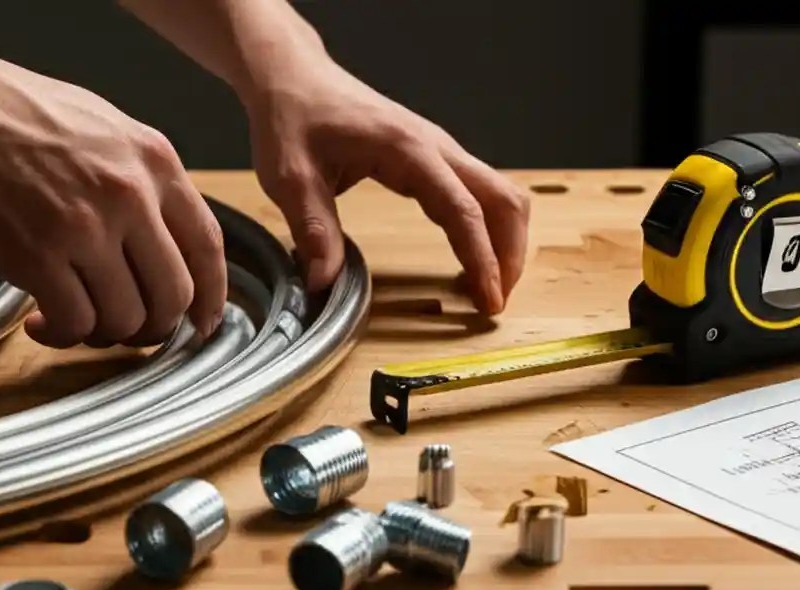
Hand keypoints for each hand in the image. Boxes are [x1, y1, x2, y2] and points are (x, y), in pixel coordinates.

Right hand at [0, 47, 224, 347]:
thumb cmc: (10, 110)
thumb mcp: (103, 126)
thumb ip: (142, 179)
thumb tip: (166, 241)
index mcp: (155, 160)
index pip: (208, 246)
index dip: (212, 297)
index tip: (202, 324)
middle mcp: (131, 194)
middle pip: (175, 294)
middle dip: (155, 327)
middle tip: (126, 329)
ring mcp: (86, 227)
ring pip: (127, 317)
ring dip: (103, 334)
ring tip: (71, 317)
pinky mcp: (37, 255)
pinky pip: (74, 322)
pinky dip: (60, 335)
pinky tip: (37, 322)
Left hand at [246, 59, 529, 313]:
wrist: (294, 78)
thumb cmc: (293, 118)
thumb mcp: (290, 178)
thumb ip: (313, 230)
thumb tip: (324, 282)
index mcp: (407, 150)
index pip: (463, 209)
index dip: (481, 258)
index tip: (489, 298)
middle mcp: (435, 147)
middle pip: (502, 199)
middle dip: (508, 253)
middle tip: (494, 300)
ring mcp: (439, 150)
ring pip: (499, 194)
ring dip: (504, 240)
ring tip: (487, 285)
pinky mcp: (433, 158)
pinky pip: (478, 192)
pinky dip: (487, 227)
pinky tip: (470, 257)